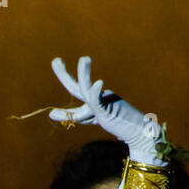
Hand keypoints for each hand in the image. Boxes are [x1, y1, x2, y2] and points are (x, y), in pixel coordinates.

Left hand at [49, 56, 164, 163]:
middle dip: (64, 74)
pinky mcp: (108, 110)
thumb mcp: (89, 118)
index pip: (75, 88)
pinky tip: (99, 83)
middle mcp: (97, 96)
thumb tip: (50, 113)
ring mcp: (104, 102)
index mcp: (92, 97)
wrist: (138, 130)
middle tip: (55, 60)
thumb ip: (71, 115)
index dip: (64, 76)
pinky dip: (97, 93)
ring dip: (84, 75)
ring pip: (88, 91)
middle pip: (77, 86)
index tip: (57, 61)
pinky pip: (99, 101)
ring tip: (84, 58)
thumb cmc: (116, 122)